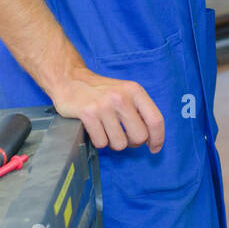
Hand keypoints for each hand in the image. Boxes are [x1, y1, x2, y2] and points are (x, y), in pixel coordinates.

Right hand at [49, 62, 165, 152]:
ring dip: (113, 142)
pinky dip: (99, 141)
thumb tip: (151, 137)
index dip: (158, 138)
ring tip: (106, 130)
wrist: (70, 79)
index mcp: (135, 91)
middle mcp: (122, 97)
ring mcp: (104, 106)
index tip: (154, 148)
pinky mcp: (88, 114)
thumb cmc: (101, 91)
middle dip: (132, 142)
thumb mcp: (125, 92)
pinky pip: (101, 143)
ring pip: (119, 143)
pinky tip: (95, 129)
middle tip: (124, 137)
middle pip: (139, 136)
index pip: (155, 120)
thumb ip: (139, 111)